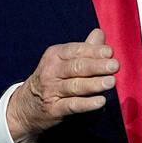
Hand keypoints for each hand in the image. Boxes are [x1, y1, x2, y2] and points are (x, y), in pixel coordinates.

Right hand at [6, 28, 117, 142]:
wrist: (27, 106)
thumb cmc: (53, 79)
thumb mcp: (63, 61)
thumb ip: (84, 49)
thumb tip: (100, 33)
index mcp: (55, 55)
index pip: (76, 51)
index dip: (93, 51)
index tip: (110, 52)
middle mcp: (51, 71)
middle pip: (76, 67)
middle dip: (97, 66)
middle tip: (114, 66)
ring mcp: (51, 90)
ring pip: (75, 86)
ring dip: (94, 84)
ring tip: (111, 82)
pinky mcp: (53, 109)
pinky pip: (72, 105)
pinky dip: (86, 104)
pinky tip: (100, 102)